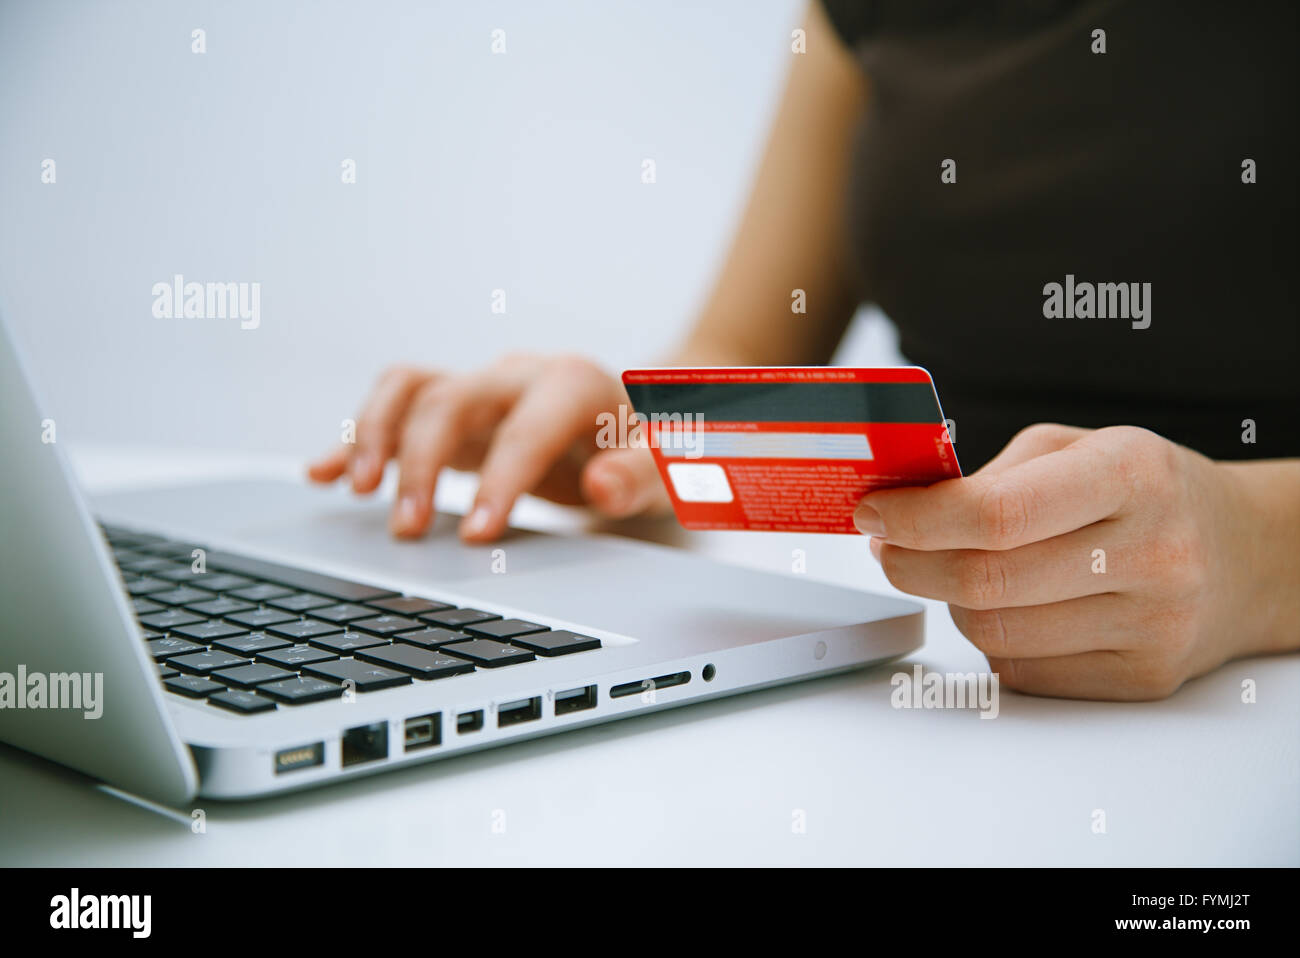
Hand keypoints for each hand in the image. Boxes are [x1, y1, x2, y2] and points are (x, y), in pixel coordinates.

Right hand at [308, 353, 667, 540]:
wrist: (641, 423)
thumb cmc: (657, 451)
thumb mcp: (674, 469)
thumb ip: (645, 476)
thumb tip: (603, 485)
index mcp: (577, 384)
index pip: (528, 427)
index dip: (500, 479)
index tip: (479, 536)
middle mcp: (520, 376)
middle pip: (452, 398)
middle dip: (423, 463)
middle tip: (407, 531)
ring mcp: (483, 389)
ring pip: (411, 388)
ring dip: (375, 436)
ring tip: (355, 492)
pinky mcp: (457, 410)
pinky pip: (395, 405)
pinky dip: (356, 435)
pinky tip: (321, 472)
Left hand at [854, 424, 1299, 700]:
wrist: (1244, 554)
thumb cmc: (1145, 491)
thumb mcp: (1076, 447)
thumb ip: (990, 474)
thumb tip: (901, 507)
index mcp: (1131, 475)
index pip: (997, 514)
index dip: (917, 520)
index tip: (874, 514)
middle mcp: (1152, 552)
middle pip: (985, 582)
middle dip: (911, 565)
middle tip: (887, 547)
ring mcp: (1152, 624)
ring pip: (994, 634)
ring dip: (950, 604)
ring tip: (955, 571)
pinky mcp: (1141, 678)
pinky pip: (1022, 672)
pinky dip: (993, 641)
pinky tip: (1007, 608)